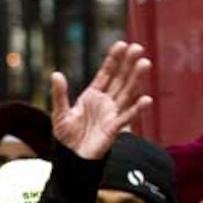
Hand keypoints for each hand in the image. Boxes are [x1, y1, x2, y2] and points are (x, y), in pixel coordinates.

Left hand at [52, 41, 152, 159]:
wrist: (71, 158)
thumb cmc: (66, 136)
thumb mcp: (59, 113)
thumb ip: (59, 94)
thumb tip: (56, 74)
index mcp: (92, 95)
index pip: (106, 73)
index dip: (113, 60)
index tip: (122, 44)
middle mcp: (105, 102)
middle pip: (120, 79)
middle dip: (128, 64)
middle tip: (138, 48)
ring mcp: (112, 114)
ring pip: (127, 93)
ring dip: (136, 79)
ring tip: (145, 63)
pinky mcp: (114, 129)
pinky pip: (127, 117)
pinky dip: (137, 109)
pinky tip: (146, 99)